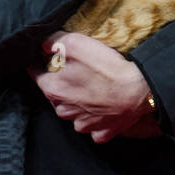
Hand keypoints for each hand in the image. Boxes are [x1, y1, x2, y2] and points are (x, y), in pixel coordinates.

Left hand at [27, 31, 157, 142]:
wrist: (138, 91)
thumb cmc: (106, 68)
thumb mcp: (77, 43)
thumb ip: (54, 42)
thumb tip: (43, 45)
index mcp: (54, 90)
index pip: (35, 75)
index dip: (40, 64)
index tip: (46, 59)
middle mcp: (64, 111)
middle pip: (54, 94)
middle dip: (60, 83)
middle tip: (76, 72)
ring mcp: (82, 125)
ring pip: (72, 112)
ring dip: (76, 101)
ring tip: (92, 89)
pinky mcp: (100, 132)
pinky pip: (91, 126)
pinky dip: (94, 118)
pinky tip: (103, 107)